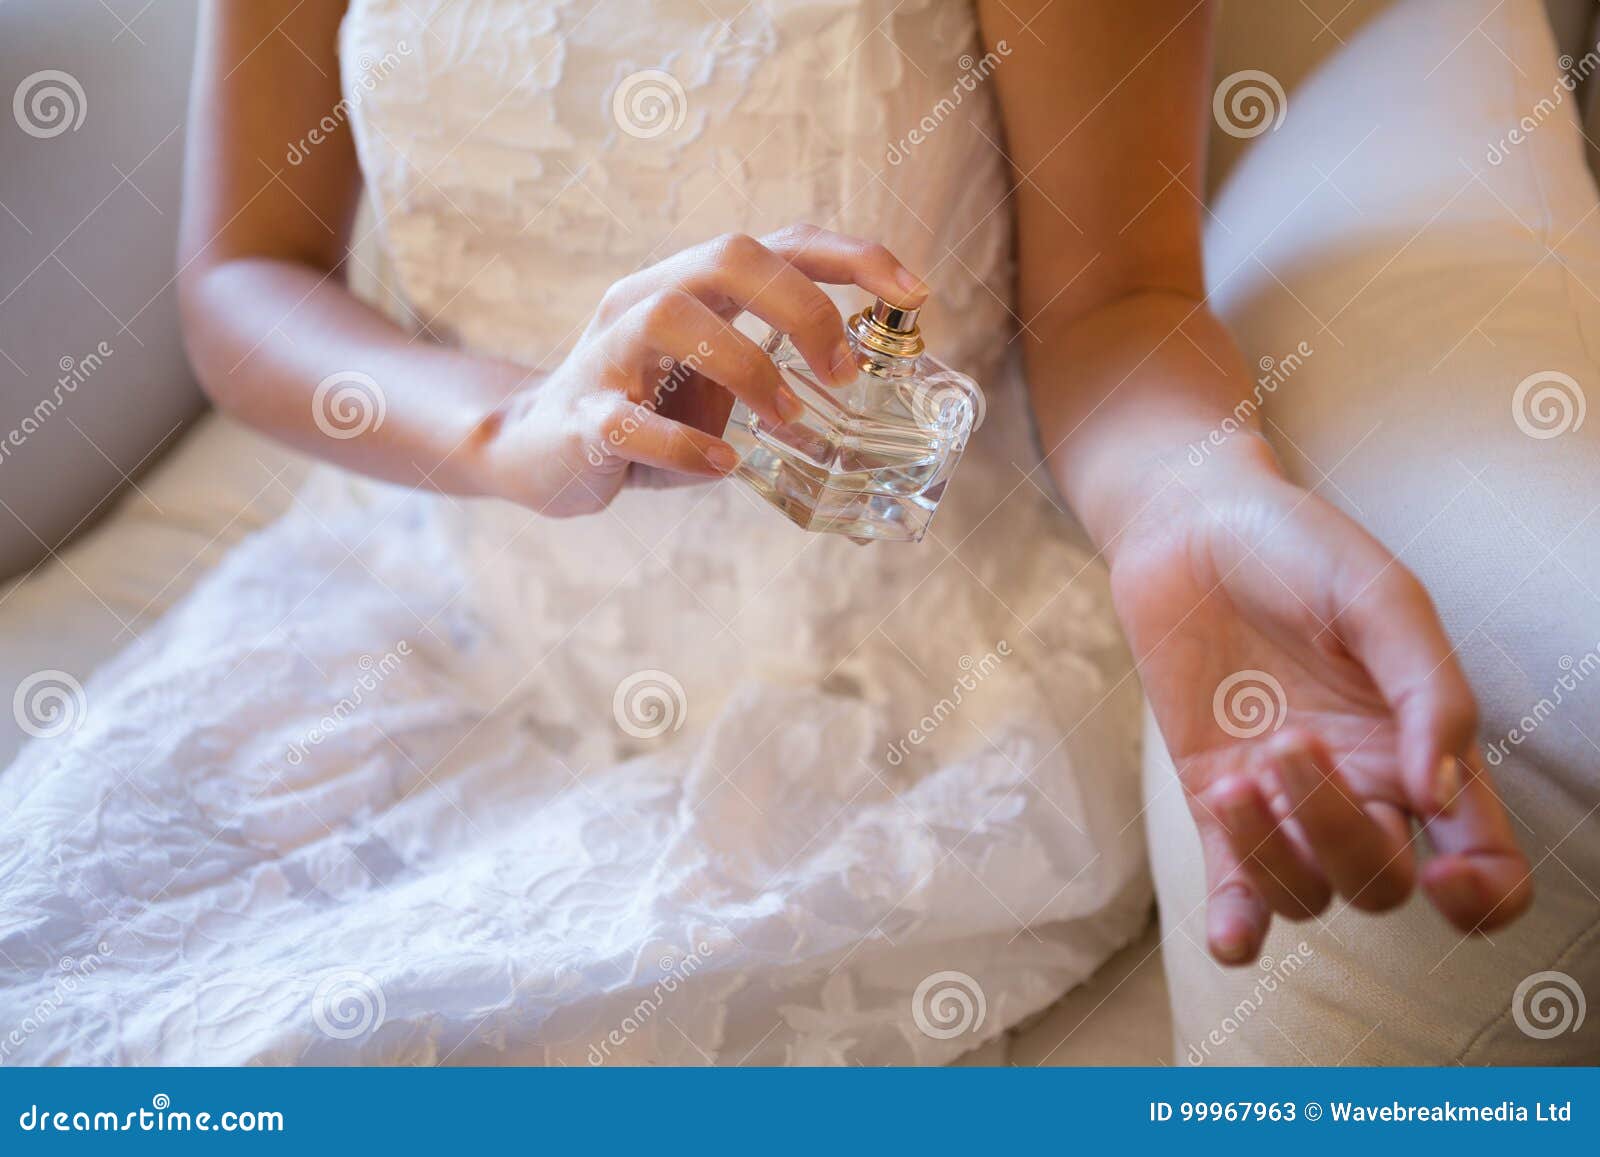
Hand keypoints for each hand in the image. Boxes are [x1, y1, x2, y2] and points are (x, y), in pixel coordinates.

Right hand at [467, 224, 927, 515]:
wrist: (535, 451)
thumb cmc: (643, 412)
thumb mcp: (716, 381)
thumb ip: (775, 368)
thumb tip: (867, 388)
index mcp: (689, 287)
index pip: (778, 244)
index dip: (851, 256)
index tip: (915, 292)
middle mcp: (644, 302)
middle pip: (725, 257)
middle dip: (801, 305)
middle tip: (846, 374)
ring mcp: (607, 356)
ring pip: (670, 318)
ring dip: (746, 366)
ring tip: (787, 418)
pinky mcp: (581, 417)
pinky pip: (627, 418)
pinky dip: (682, 442)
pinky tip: (722, 463)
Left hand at [1108, 442, 1532, 963]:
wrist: (1188, 526)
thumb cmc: (1300, 551)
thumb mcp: (1381, 602)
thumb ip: (1427, 692)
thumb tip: (1441, 797)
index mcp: (1423, 748)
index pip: (1484, 862)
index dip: (1483, 896)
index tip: (1448, 871)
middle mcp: (1362, 788)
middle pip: (1382, 882)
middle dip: (1339, 834)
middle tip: (1288, 740)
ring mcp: (1284, 802)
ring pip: (1308, 895)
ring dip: (1275, 857)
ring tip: (1238, 776)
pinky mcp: (1214, 797)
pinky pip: (1235, 893)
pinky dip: (1236, 927)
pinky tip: (1228, 933)